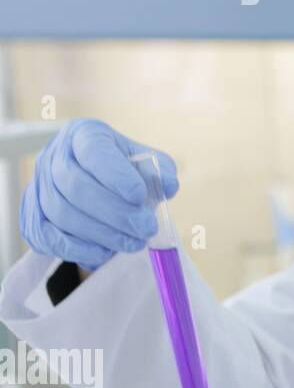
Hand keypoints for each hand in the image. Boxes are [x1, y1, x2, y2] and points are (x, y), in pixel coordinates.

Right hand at [19, 119, 179, 268]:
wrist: (98, 187)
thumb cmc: (127, 171)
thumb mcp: (148, 163)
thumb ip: (160, 171)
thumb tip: (167, 187)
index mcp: (84, 135)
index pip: (94, 151)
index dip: (115, 175)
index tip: (140, 196)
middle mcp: (55, 156)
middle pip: (76, 186)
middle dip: (115, 213)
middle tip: (146, 229)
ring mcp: (38, 186)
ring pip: (61, 213)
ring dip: (101, 233)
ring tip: (133, 243)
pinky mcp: (31, 216)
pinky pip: (46, 236)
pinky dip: (77, 248)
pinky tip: (104, 253)